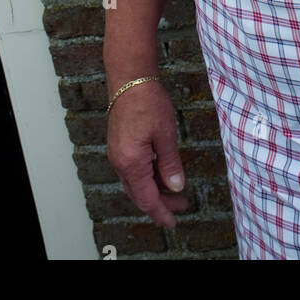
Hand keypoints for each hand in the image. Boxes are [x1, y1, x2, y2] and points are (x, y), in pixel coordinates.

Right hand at [106, 81, 188, 228]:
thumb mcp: (166, 134)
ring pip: (135, 182)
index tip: (174, 221)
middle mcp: (119, 162)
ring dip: (154, 189)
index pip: (146, 198)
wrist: (129, 78)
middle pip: (139, 194)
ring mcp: (117, 154)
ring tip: (175, 189)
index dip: (161, 212)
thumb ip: (170, 164)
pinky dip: (147, 176)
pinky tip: (161, 172)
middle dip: (160, 202)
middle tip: (182, 204)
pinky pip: (132, 170)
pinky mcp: (119, 145)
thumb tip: (176, 187)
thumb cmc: (148, 101)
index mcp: (131, 162)